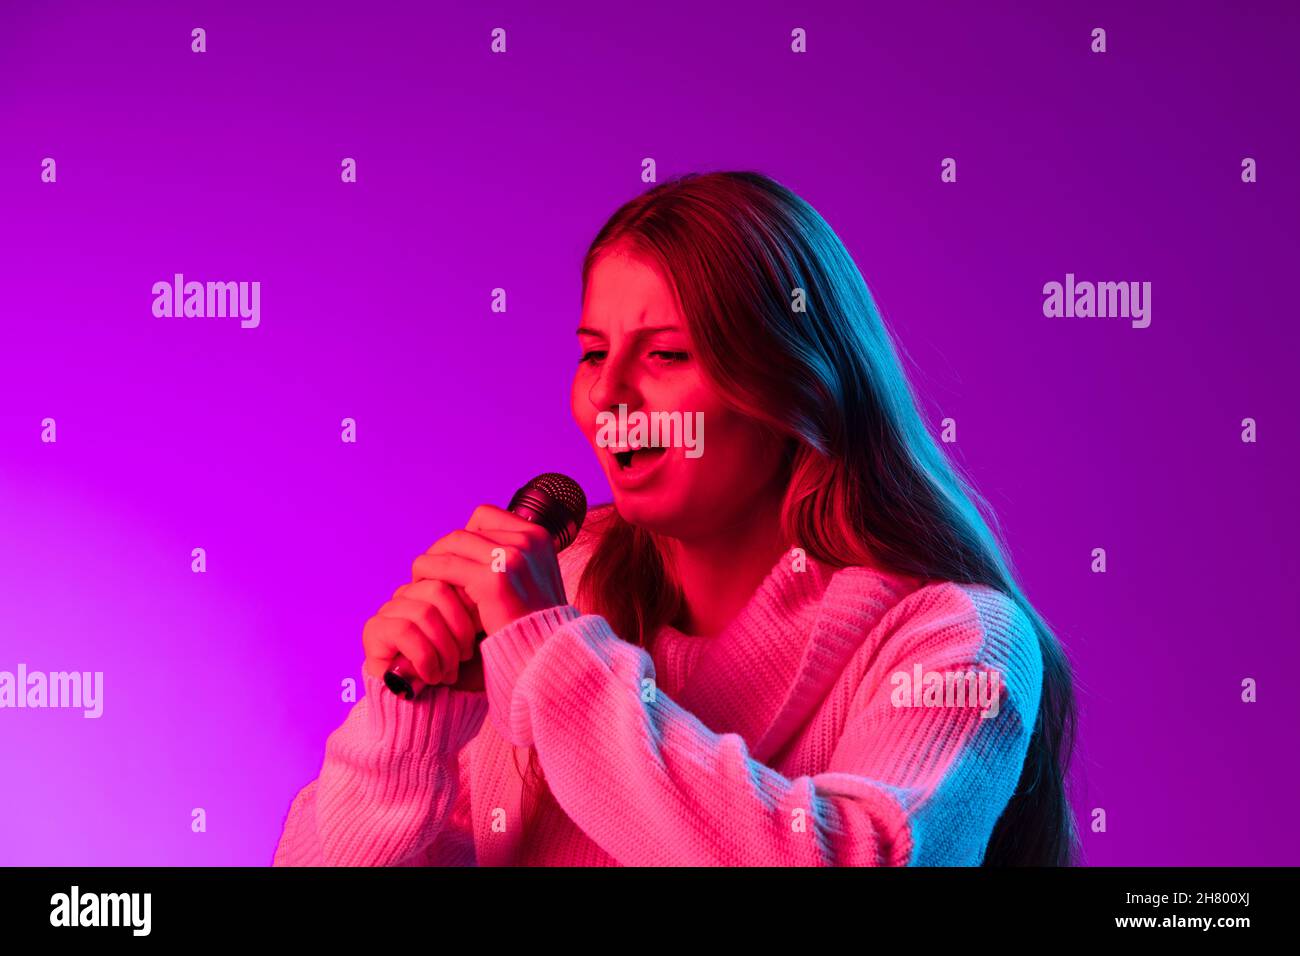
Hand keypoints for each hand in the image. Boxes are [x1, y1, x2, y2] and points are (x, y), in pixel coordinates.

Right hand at [362, 577, 485, 691]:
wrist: (426, 716)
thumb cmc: (456, 677)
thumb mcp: (474, 641)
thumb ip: (475, 612)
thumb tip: (479, 593)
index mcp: (433, 589)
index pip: (453, 577)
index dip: (470, 606)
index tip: (482, 634)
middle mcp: (408, 594)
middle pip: (439, 589)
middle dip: (458, 628)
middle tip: (465, 658)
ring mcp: (389, 610)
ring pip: (424, 611)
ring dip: (442, 647)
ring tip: (448, 673)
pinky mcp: (374, 630)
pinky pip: (404, 630)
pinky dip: (424, 657)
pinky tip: (431, 677)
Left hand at [411, 504, 567, 636]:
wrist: (545, 651)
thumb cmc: (531, 620)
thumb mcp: (529, 576)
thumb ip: (506, 556)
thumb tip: (462, 543)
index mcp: (538, 536)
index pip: (485, 516)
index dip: (465, 534)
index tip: (455, 557)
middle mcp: (527, 540)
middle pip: (466, 530)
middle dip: (444, 550)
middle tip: (430, 570)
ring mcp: (512, 557)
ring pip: (452, 544)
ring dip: (432, 559)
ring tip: (423, 578)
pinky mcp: (494, 579)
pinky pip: (446, 566)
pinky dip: (429, 573)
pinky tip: (424, 588)